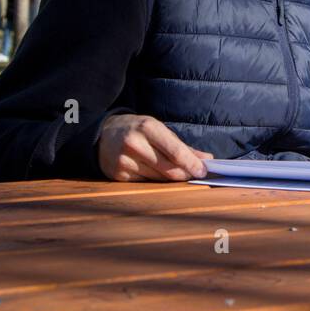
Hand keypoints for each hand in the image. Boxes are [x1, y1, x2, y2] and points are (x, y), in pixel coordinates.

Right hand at [98, 113, 213, 180]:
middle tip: (194, 174)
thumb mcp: (159, 130)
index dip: (192, 164)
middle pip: (169, 169)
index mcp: (148, 127)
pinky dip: (155, 180)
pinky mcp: (118, 175)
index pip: (175, 151)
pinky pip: (146, 183)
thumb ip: (183, 146)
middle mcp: (134, 144)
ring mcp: (124, 161)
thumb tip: (207, 159)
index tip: (203, 171)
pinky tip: (155, 173)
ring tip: (177, 172)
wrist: (103, 134)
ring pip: (159, 178)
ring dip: (172, 178)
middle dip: (185, 173)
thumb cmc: (138, 130)